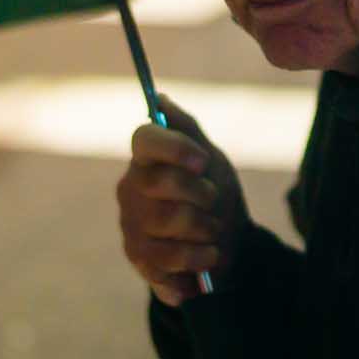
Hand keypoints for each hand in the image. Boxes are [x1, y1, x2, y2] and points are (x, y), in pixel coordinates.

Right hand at [116, 95, 248, 306]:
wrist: (226, 243)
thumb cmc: (212, 192)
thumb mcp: (209, 159)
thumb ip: (186, 128)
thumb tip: (160, 98)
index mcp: (147, 157)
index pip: (144, 139)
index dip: (175, 148)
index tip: (204, 162)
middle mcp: (131, 187)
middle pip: (160, 182)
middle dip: (199, 194)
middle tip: (214, 201)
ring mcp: (131, 223)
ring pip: (167, 221)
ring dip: (203, 229)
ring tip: (214, 232)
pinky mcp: (138, 258)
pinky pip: (167, 260)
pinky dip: (196, 260)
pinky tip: (207, 258)